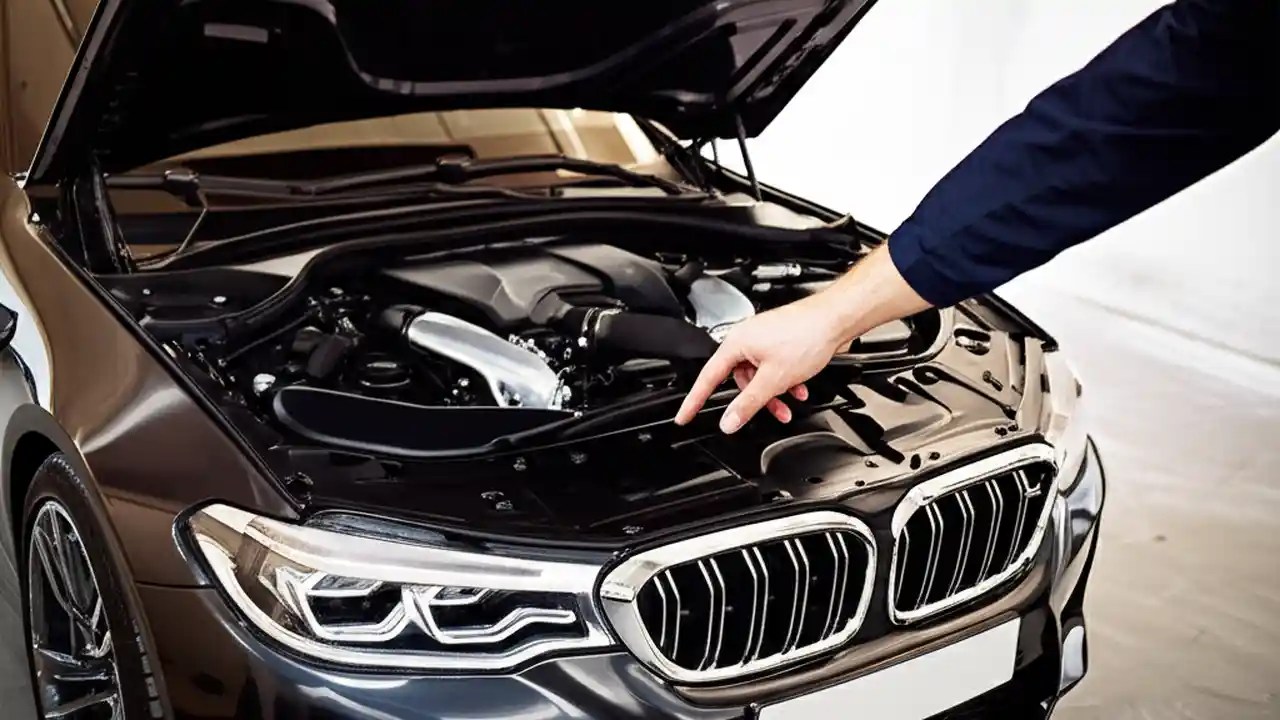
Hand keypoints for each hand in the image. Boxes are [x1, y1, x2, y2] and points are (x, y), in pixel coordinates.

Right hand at [674, 294, 849, 432]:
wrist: (835, 319)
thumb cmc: (806, 336)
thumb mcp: (773, 379)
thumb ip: (748, 404)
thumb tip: (729, 421)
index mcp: (736, 343)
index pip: (708, 378)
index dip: (694, 401)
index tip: (684, 416)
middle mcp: (747, 338)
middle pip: (740, 379)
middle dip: (756, 400)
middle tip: (770, 413)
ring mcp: (764, 339)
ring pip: (760, 375)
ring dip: (774, 392)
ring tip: (789, 403)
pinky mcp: (781, 340)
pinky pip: (774, 367)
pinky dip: (785, 381)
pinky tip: (799, 388)